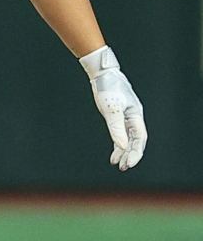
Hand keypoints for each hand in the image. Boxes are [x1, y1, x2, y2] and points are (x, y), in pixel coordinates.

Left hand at [79, 46, 146, 170]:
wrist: (101, 73)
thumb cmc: (108, 88)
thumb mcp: (111, 109)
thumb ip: (116, 128)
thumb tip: (121, 146)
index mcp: (136, 115)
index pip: (139, 138)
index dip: (135, 152)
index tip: (129, 163)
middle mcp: (133, 117)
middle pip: (135, 140)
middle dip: (130, 154)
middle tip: (124, 167)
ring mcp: (125, 116)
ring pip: (128, 138)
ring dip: (123, 151)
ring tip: (118, 164)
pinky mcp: (117, 115)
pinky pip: (120, 133)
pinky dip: (117, 143)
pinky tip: (114, 153)